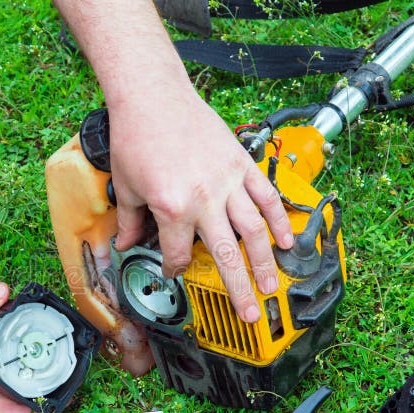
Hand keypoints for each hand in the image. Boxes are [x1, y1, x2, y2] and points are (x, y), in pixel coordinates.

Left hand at [109, 88, 293, 322]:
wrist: (153, 97)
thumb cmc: (136, 137)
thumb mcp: (127, 185)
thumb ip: (131, 221)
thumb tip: (126, 245)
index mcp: (172, 208)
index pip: (178, 255)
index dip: (174, 269)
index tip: (175, 273)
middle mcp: (204, 199)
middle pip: (225, 255)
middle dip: (238, 290)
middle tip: (250, 315)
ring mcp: (227, 181)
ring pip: (253, 230)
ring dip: (264, 261)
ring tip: (271, 285)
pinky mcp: (241, 164)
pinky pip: (266, 196)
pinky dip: (279, 218)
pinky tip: (286, 239)